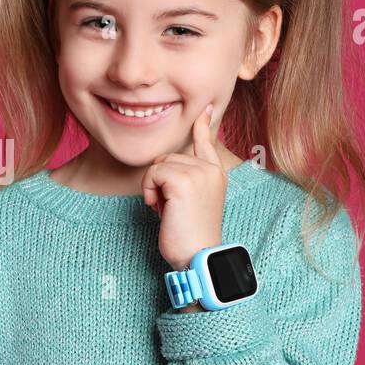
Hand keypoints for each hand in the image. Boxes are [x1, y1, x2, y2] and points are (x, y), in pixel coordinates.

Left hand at [142, 102, 227, 270]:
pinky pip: (153, 174)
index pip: (206, 141)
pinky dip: (149, 191)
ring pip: (158, 165)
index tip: (203, 108)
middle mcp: (210, 169)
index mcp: (215, 173)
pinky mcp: (184, 181)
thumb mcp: (191, 201)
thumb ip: (185, 180)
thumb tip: (166, 166)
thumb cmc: (189, 235)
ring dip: (154, 188)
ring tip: (167, 209)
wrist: (197, 256)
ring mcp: (199, 173)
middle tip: (171, 207)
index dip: (201, 124)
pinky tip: (158, 208)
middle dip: (160, 181)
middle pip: (167, 157)